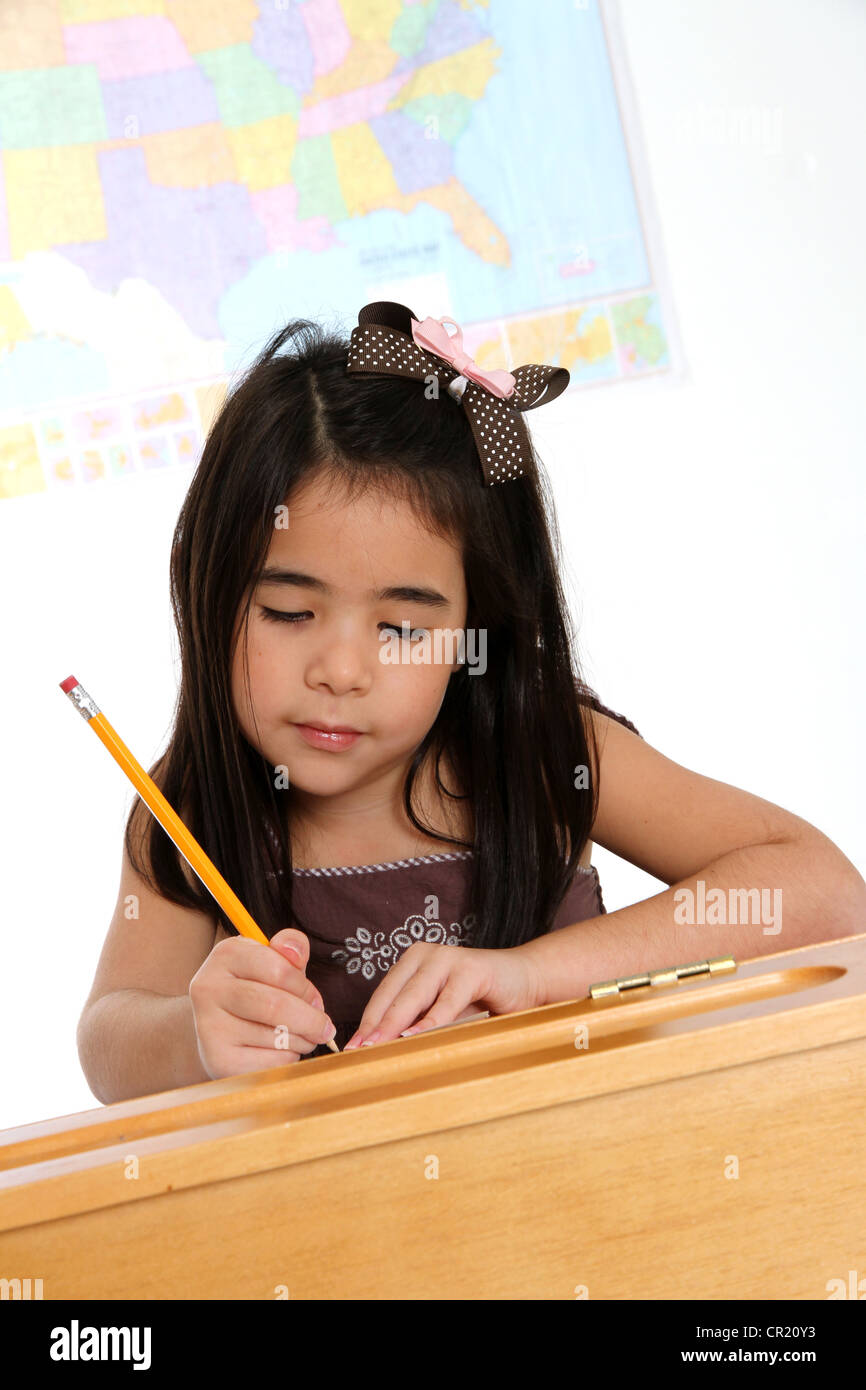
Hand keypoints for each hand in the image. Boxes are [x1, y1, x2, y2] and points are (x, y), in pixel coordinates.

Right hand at [189, 927, 335, 1077]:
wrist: (218, 1031)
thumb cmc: (256, 991)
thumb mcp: (272, 962)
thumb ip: (292, 949)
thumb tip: (296, 952)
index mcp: (226, 955)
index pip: (280, 970)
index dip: (306, 989)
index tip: (315, 1000)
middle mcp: (209, 988)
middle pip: (276, 1006)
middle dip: (311, 1020)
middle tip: (323, 1027)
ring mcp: (209, 1026)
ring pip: (277, 1037)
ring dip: (302, 1041)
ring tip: (300, 1038)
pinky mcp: (218, 1060)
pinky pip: (271, 1061)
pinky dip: (287, 1058)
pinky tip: (279, 1051)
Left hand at [343, 942, 543, 1048]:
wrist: (526, 982)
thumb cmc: (480, 1001)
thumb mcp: (442, 1013)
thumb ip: (417, 1024)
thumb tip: (382, 1051)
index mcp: (412, 962)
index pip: (382, 995)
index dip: (367, 1022)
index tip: (352, 1049)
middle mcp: (426, 955)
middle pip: (393, 994)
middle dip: (374, 1025)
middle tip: (358, 1051)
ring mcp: (449, 958)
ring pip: (415, 995)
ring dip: (395, 1023)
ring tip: (379, 1046)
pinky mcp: (472, 968)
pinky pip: (446, 1000)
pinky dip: (431, 1020)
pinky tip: (415, 1036)